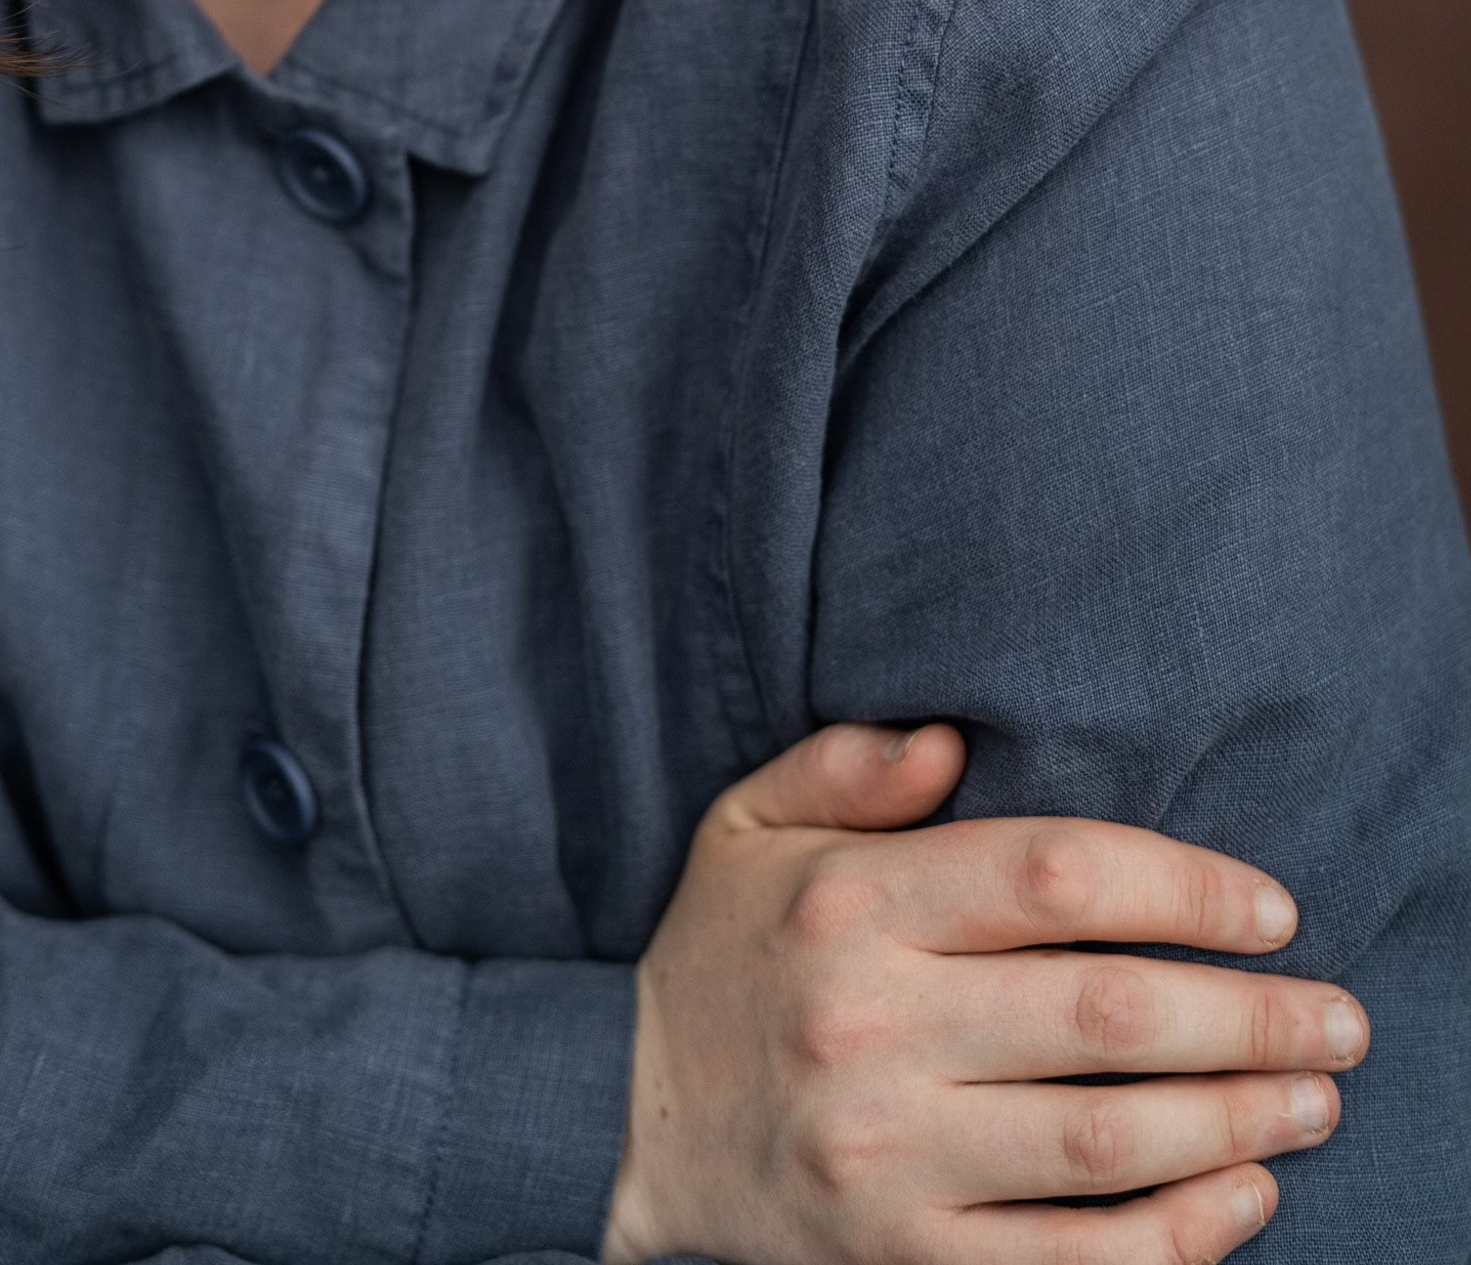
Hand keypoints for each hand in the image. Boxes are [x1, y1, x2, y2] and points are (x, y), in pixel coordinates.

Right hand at [603, 722, 1367, 1264]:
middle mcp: (871, 1027)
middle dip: (1253, 1015)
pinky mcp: (896, 1262)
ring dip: (1241, 1122)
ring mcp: (887, 1159)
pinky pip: (1070, 1264)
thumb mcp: (743, 830)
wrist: (610, 1126)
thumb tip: (954, 737)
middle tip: (1340, 1017)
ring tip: (1316, 1098)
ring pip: (1109, 1143)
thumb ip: (844, 767)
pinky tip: (1245, 1197)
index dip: (1185, 887)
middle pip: (1109, 1015)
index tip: (1269, 908)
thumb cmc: (713, 962)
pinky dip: (1179, 1237)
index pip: (1056, 874)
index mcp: (849, 904)